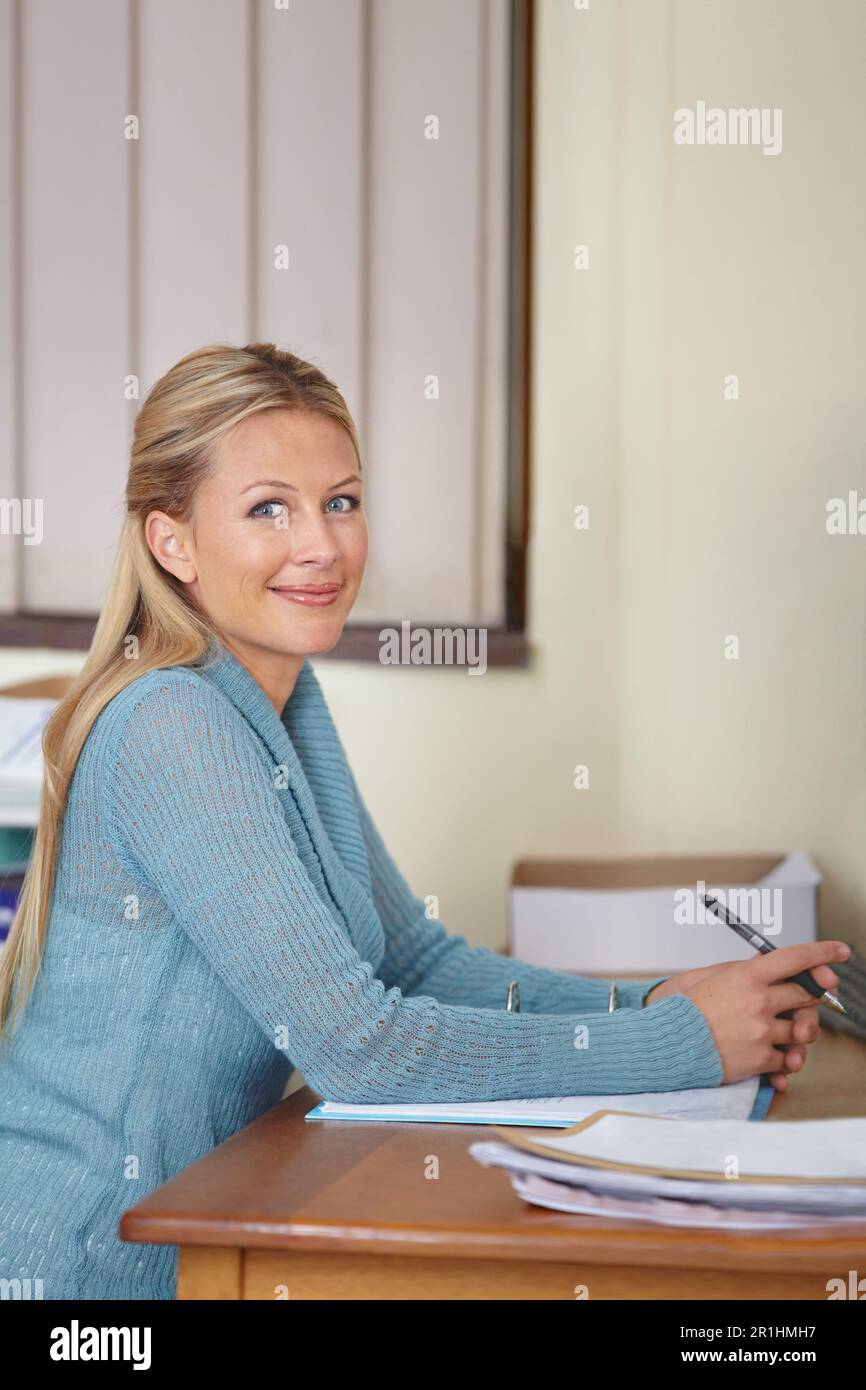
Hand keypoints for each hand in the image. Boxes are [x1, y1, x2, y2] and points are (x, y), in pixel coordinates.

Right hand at [643, 941, 848, 1086]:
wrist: (670, 1044)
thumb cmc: (689, 1010)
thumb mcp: (715, 977)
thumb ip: (749, 972)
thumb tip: (777, 968)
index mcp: (747, 976)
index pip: (795, 958)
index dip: (822, 952)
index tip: (840, 951)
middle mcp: (759, 1002)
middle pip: (807, 995)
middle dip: (812, 998)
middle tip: (805, 1002)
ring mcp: (762, 1031)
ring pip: (802, 1031)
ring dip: (797, 1033)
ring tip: (783, 1034)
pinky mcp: (761, 1059)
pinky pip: (788, 1060)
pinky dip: (784, 1060)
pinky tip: (773, 1056)